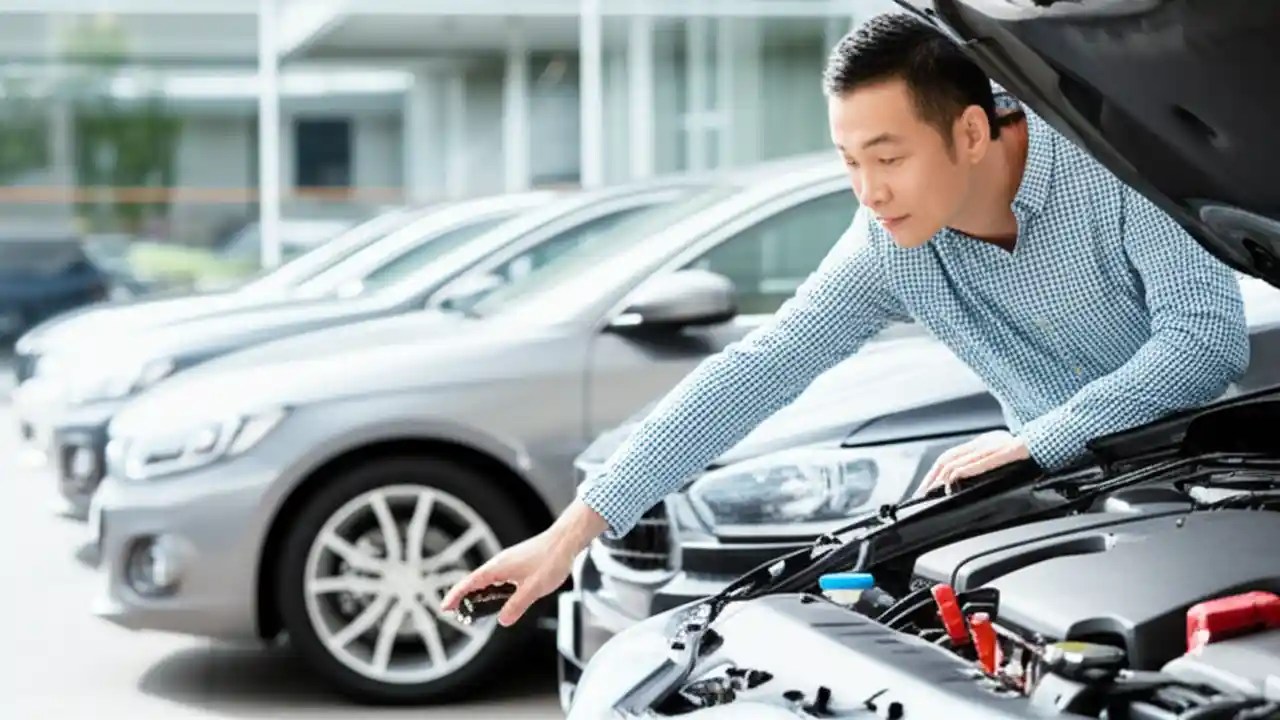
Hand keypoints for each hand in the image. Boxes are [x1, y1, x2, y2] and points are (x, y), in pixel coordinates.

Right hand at [440, 501, 605, 626]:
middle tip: (459, 615)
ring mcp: (509, 562)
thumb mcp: (533, 589)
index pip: (469, 583)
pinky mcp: (518, 562)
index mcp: (498, 568)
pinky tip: (502, 598)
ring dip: (481, 595)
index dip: (455, 596)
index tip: (445, 607)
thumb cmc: (550, 560)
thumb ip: (516, 606)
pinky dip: (494, 590)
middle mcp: (500, 563)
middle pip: (476, 582)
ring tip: (478, 611)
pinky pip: (499, 578)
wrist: (565, 541)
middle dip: (465, 598)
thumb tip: (502, 620)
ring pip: (489, 581)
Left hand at [918, 430, 1028, 495]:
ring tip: (932, 493)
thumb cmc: (1039, 456)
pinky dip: (965, 471)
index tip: (922, 491)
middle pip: (948, 459)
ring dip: (941, 478)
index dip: (932, 473)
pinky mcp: (1010, 451)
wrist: (1062, 441)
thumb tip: (969, 487)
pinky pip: (982, 461)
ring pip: (960, 459)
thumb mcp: (1008, 461)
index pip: (950, 457)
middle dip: (930, 479)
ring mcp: (997, 445)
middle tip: (920, 496)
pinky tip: (954, 481)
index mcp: (985, 443)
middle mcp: (987, 441)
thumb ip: (990, 469)